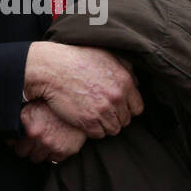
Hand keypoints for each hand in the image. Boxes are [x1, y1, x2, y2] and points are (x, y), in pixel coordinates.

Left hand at [9, 99, 86, 163]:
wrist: (80, 104)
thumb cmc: (54, 106)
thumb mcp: (32, 109)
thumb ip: (19, 124)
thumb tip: (10, 140)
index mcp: (29, 125)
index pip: (16, 146)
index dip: (19, 143)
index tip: (23, 140)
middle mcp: (39, 136)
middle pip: (25, 154)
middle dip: (29, 148)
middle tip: (35, 140)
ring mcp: (53, 145)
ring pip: (38, 159)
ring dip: (41, 152)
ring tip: (47, 140)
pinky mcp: (66, 151)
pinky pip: (54, 160)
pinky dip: (55, 153)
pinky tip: (57, 141)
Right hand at [24, 42, 143, 137]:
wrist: (53, 69)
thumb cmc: (78, 59)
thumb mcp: (107, 56)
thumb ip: (126, 69)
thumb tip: (136, 82)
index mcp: (125, 81)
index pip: (137, 107)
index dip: (127, 107)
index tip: (117, 105)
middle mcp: (117, 97)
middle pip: (125, 120)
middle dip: (115, 116)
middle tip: (101, 109)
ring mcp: (103, 111)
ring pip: (113, 129)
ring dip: (104, 124)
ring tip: (93, 114)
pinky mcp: (88, 122)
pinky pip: (98, 135)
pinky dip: (92, 130)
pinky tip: (85, 118)